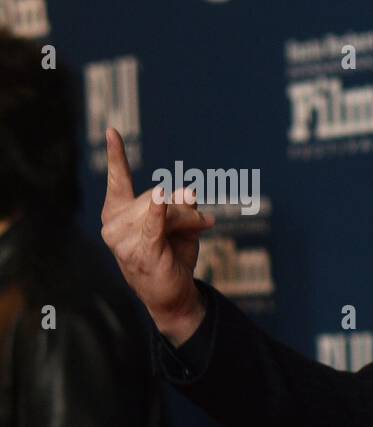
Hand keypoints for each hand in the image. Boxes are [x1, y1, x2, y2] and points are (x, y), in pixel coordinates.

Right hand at [99, 128, 213, 343]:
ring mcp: (122, 240)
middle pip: (156, 195)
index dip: (116, 157)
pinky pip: (154, 226)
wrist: (173, 294)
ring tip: (202, 227)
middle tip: (205, 220)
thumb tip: (189, 192)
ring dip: (189, 218)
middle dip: (184, 207)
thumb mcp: (180, 225)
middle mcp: (114, 224)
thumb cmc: (173, 256)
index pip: (118, 180)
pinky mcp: (139, 252)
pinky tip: (163, 197)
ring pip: (164, 209)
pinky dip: (160, 212)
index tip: (113, 132)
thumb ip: (182, 207)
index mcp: (119, 213)